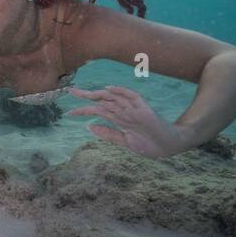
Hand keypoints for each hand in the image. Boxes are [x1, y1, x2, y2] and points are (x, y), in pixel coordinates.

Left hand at [65, 85, 191, 158]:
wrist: (167, 148)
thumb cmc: (147, 144)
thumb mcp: (123, 141)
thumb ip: (108, 134)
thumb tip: (88, 127)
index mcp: (118, 119)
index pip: (97, 110)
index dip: (83, 110)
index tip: (68, 113)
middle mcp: (124, 111)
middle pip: (102, 100)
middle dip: (86, 96)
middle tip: (70, 92)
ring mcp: (134, 109)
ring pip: (114, 97)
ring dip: (99, 93)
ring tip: (84, 93)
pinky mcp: (144, 109)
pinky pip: (132, 96)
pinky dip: (121, 91)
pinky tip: (109, 88)